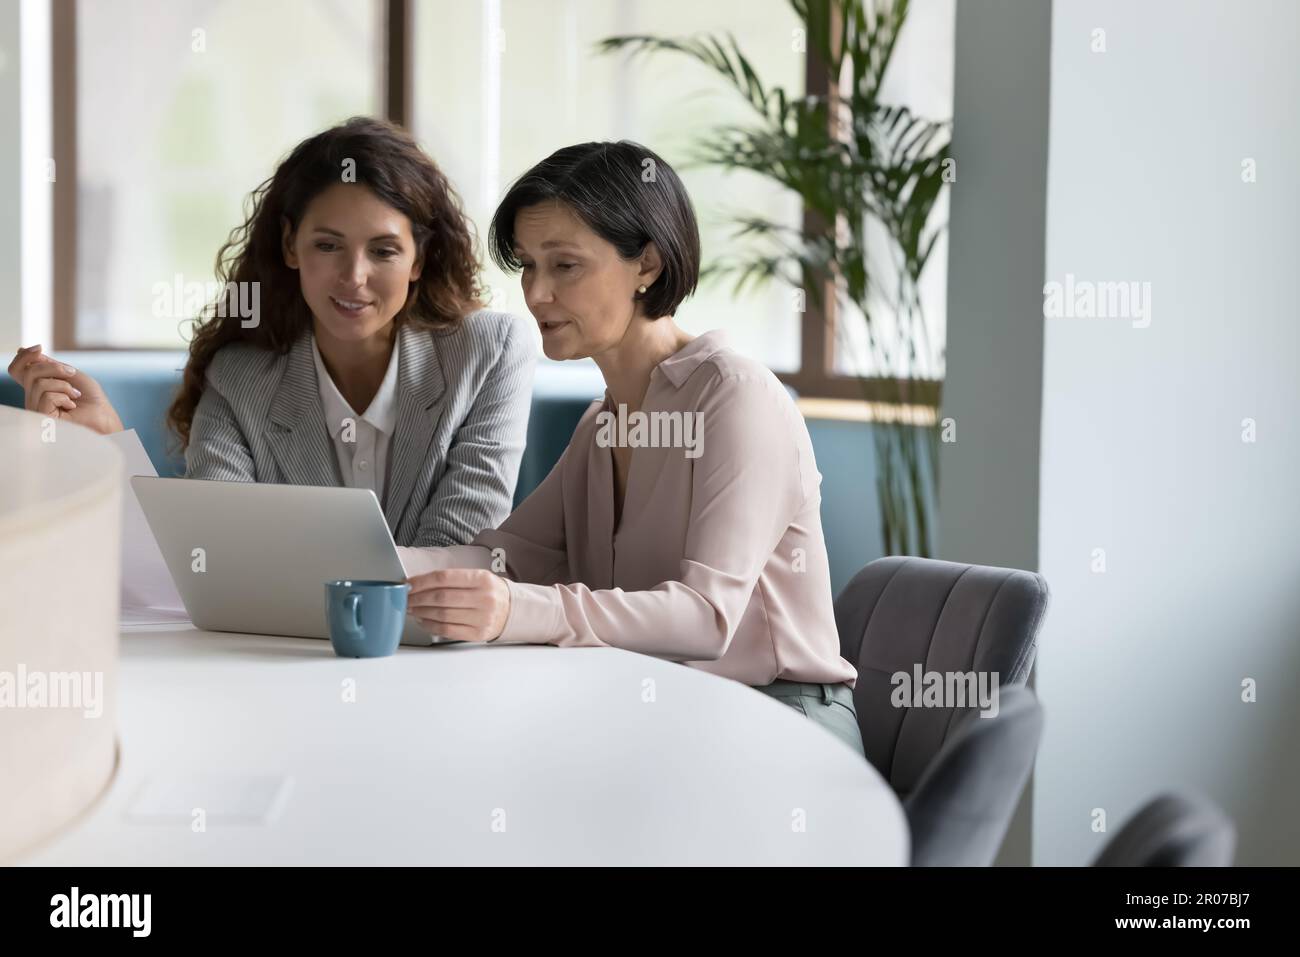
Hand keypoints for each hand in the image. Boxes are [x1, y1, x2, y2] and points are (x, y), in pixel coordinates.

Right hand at [7, 345, 123, 433]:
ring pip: (38, 383)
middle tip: (71, 373)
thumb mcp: (72, 375)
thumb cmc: (92, 400)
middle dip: (52, 367)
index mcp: (38, 388)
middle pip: (28, 372)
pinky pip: (46, 397)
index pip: (18, 370)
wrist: (105, 419)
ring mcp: (36, 409)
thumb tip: (23, 350)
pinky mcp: (42, 419)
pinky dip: (64, 396)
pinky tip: (71, 405)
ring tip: (75, 395)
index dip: (23, 357)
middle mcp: (32, 398)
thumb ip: (50, 365)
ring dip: (63, 384)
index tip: (39, 348)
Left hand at [405, 568, 510, 642]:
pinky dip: (430, 625)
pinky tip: (423, 620)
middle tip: (406, 598)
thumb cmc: (489, 592)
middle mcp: (484, 598)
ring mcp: (482, 618)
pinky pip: (447, 630)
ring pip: (442, 615)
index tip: (408, 584)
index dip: (421, 581)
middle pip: (441, 597)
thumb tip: (419, 584)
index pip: (444, 578)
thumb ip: (452, 579)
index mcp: (482, 579)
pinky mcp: (478, 634)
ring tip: (412, 608)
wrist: (512, 611)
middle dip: (418, 598)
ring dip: (421, 612)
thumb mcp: (478, 578)